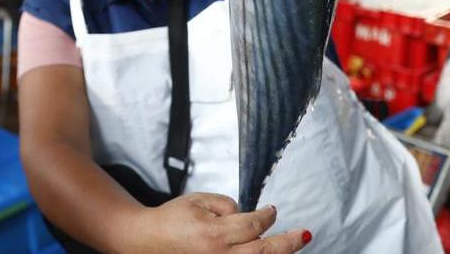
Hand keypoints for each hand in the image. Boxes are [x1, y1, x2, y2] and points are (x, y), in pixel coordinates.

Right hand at [115, 193, 309, 253]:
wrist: (145, 241)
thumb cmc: (169, 220)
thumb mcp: (196, 201)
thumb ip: (225, 204)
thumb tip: (247, 214)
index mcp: (213, 232)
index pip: (252, 224)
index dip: (267, 215)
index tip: (271, 210)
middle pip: (264, 250)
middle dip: (288, 241)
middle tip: (304, 234)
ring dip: (278, 253)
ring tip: (295, 244)